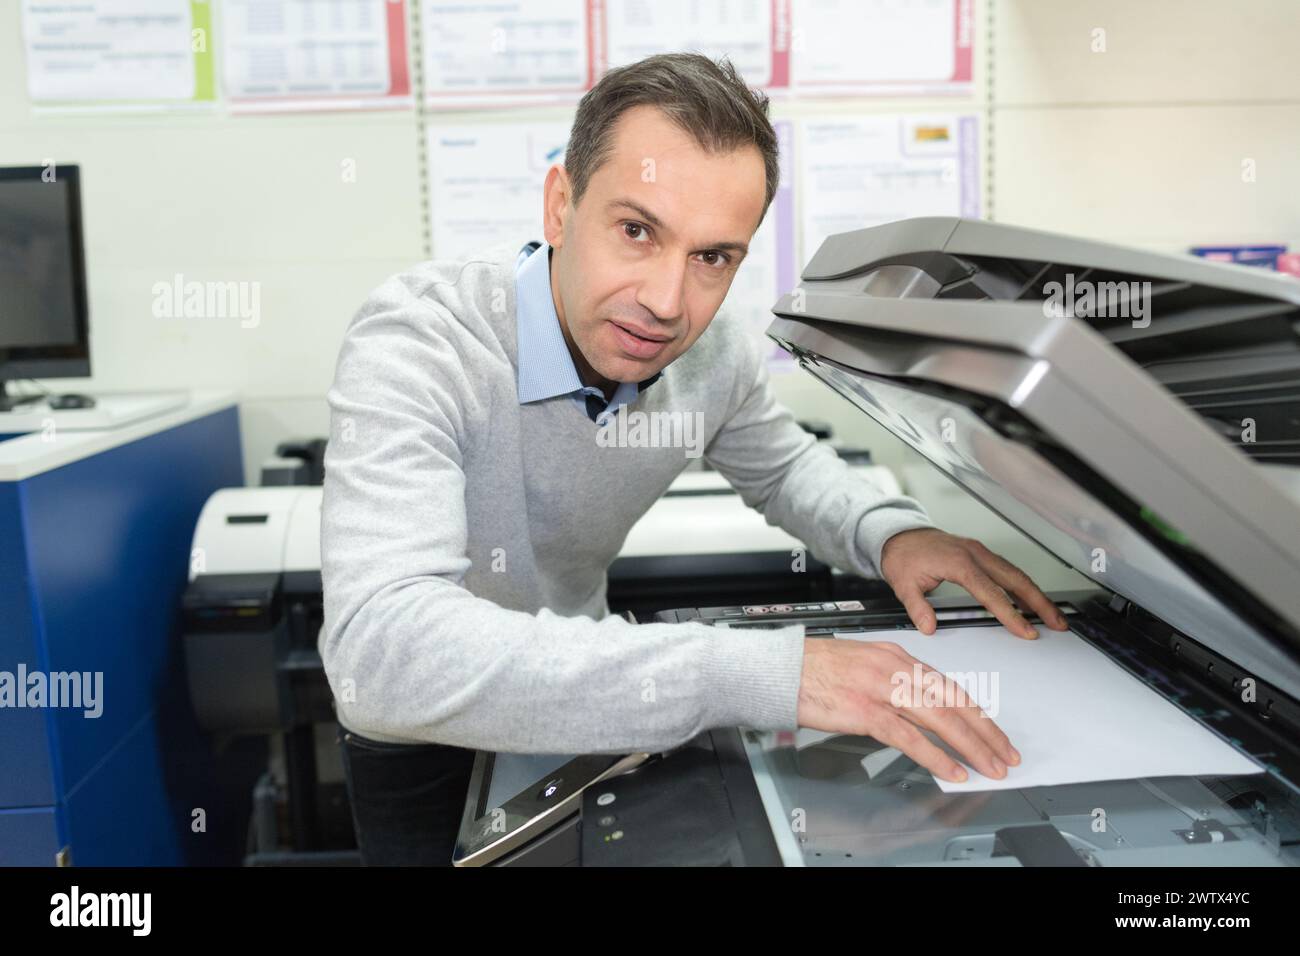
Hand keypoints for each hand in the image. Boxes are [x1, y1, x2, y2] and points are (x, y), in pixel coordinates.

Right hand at [796, 637, 1016, 782]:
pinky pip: (910, 738)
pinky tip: (952, 770)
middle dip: (986, 731)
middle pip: (953, 701)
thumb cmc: (813, 667)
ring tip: (990, 766)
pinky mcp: (866, 712)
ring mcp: (882, 690)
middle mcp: (896, 669)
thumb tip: (914, 701)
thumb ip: (890, 677)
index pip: (948, 685)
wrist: (780, 668)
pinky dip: (936, 757)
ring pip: (941, 719)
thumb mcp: (861, 661)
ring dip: (971, 746)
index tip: (992, 730)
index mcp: (896, 656)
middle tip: (1005, 752)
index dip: (975, 711)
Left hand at [879, 528, 1069, 639]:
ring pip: (1016, 573)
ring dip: (1036, 594)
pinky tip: (1031, 600)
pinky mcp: (980, 553)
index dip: (1011, 614)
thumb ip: (917, 607)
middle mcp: (974, 554)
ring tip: (1052, 615)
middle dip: (1039, 602)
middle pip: (1015, 579)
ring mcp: (980, 551)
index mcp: (959, 563)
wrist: (900, 535)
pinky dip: (1023, 585)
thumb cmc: (903, 557)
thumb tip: (928, 627)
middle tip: (1057, 623)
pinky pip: (1008, 569)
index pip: (991, 592)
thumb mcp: (903, 584)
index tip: (1025, 630)